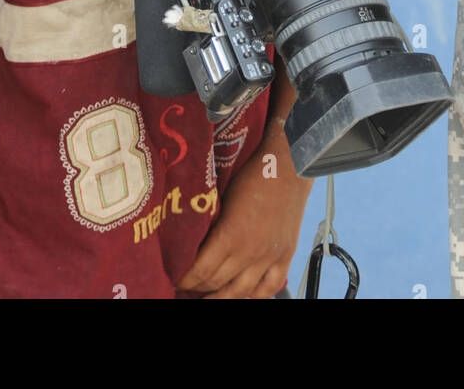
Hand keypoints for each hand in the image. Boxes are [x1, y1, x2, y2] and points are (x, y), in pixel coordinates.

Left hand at [177, 125, 309, 298]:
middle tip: (184, 288)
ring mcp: (269, 258)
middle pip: (216, 284)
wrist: (289, 165)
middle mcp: (249, 253)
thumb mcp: (223, 197)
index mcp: (230, 235)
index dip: (183, 280)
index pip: (200, 272)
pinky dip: (254, 297)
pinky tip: (241, 296)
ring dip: (220, 298)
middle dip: (196, 290)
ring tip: (206, 297)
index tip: (173, 279)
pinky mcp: (285, 257)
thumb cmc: (252, 173)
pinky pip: (269, 289)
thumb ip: (210, 224)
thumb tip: (191, 242)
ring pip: (240, 293)